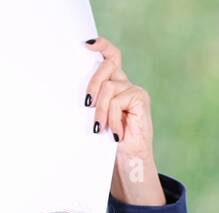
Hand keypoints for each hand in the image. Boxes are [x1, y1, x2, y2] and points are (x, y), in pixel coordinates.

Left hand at [83, 36, 163, 205]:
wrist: (128, 160)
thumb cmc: (108, 141)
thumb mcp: (96, 117)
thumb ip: (92, 100)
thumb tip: (78, 94)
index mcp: (114, 84)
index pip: (111, 56)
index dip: (102, 45)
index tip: (86, 44)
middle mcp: (125, 83)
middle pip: (107, 65)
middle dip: (92, 83)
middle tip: (85, 105)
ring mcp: (134, 90)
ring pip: (108, 87)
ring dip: (100, 110)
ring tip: (99, 129)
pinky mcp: (140, 98)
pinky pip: (116, 100)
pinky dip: (112, 117)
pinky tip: (115, 132)